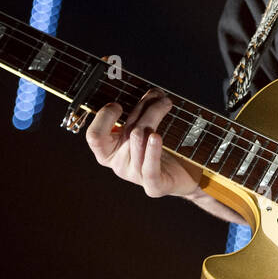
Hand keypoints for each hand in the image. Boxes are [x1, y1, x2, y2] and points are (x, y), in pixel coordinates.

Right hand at [85, 89, 199, 197]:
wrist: (182, 176)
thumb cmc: (160, 149)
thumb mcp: (144, 129)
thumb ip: (140, 113)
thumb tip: (152, 92)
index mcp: (109, 152)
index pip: (94, 136)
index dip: (104, 117)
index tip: (119, 105)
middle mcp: (119, 165)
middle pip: (127, 130)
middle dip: (144, 107)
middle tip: (159, 96)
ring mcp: (135, 176)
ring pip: (140, 139)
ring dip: (154, 116)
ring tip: (166, 104)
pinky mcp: (154, 186)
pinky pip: (150, 168)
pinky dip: (152, 151)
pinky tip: (156, 137)